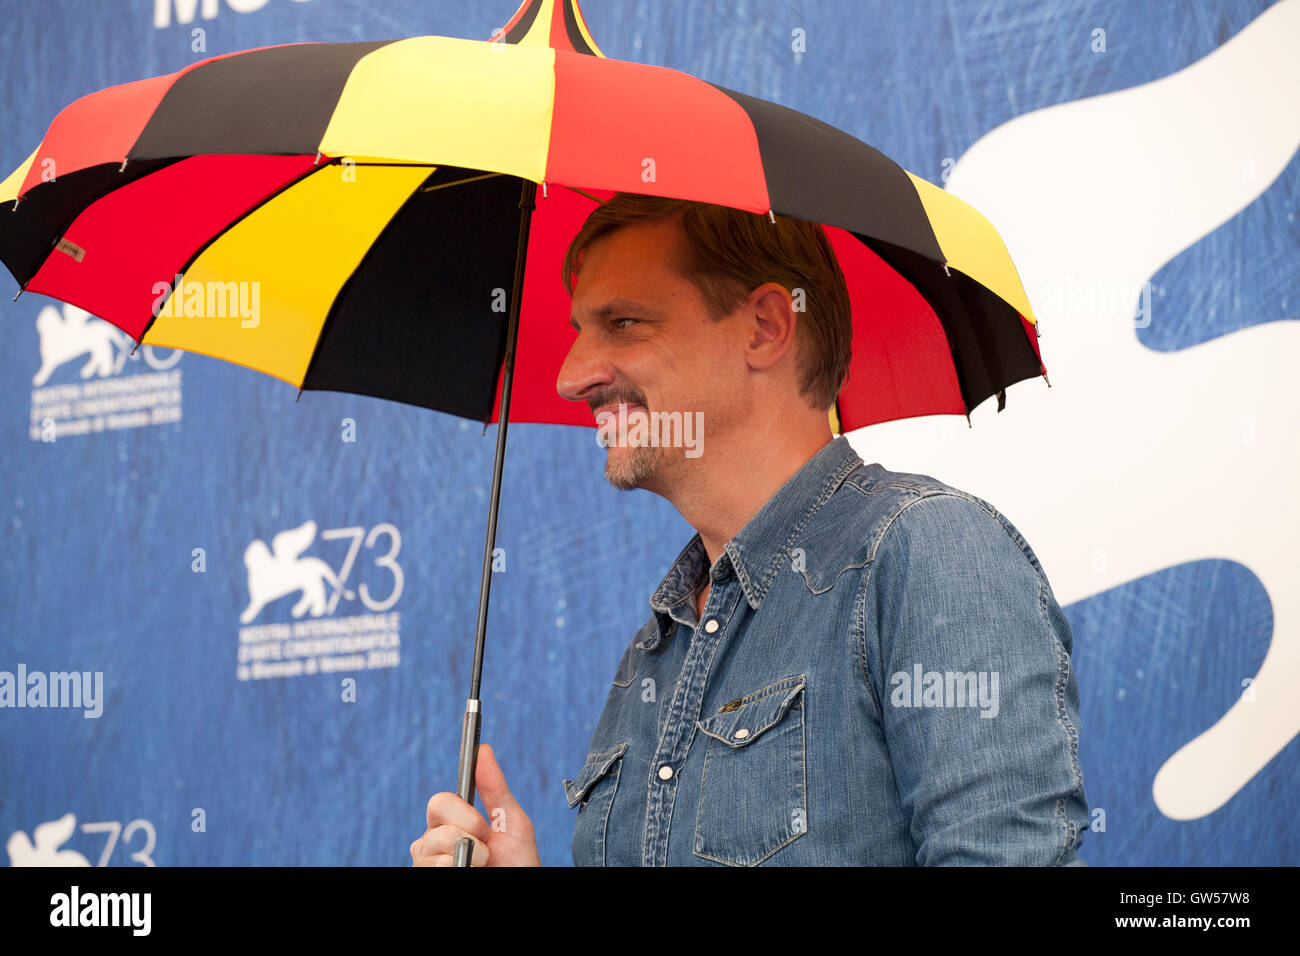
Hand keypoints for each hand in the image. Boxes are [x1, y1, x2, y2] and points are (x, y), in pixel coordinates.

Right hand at [411, 744, 541, 866]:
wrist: (518, 889)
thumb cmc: (517, 863)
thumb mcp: (511, 822)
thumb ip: (494, 786)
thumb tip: (483, 748)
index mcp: (449, 823)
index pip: (438, 803)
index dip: (462, 813)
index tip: (484, 827)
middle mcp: (431, 844)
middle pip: (434, 827)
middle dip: (467, 837)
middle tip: (487, 852)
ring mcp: (426, 866)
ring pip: (430, 851)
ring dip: (468, 859)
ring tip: (481, 868)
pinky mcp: (424, 878)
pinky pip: (431, 870)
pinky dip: (457, 870)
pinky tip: (469, 874)